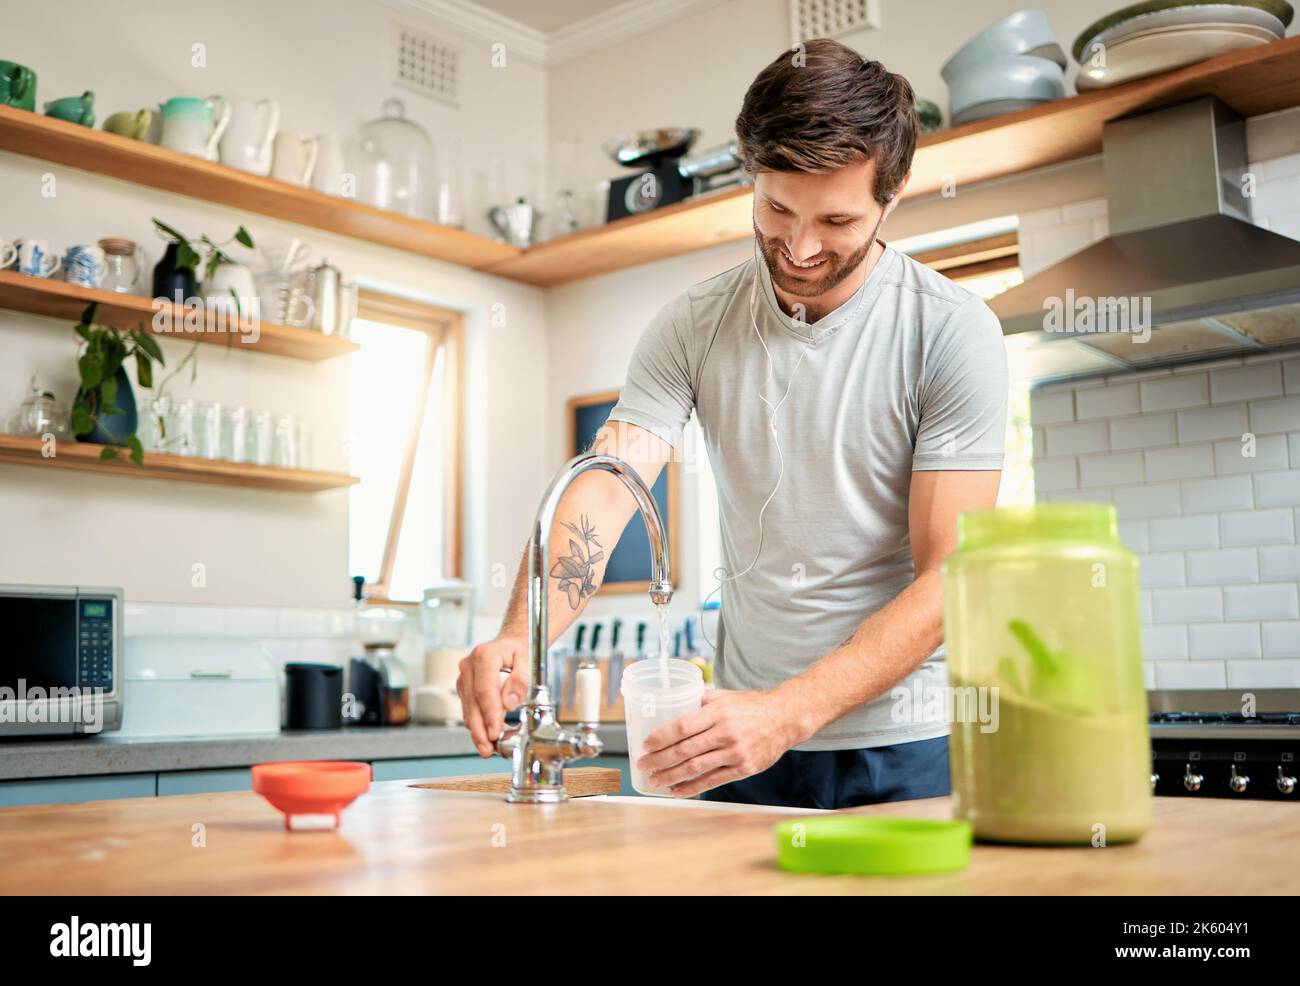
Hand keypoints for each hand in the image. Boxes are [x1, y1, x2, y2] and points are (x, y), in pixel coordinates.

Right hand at [456, 636, 527, 755]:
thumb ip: (521, 679)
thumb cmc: (519, 650)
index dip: (489, 713)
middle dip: (479, 729)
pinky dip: (477, 724)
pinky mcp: (465, 688)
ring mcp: (464, 678)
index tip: (494, 731)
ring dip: (477, 730)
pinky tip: (486, 736)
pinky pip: (469, 709)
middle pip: (472, 703)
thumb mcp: (528, 659)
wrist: (509, 644)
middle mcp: (469, 666)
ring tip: (487, 748)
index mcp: (484, 656)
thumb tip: (510, 703)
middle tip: (487, 749)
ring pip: (468, 709)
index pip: (484, 690)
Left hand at [637, 688, 805, 798]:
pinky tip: (678, 791)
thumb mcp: (726, 696)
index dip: (661, 738)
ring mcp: (735, 752)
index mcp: (718, 712)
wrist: (785, 718)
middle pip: (685, 750)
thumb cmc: (752, 706)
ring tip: (655, 781)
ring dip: (671, 776)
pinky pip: (713, 780)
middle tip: (644, 765)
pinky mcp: (744, 768)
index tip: (645, 745)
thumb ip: (701, 700)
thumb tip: (674, 703)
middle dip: (659, 760)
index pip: (682, 726)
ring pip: (696, 768)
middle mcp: (725, 732)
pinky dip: (693, 787)